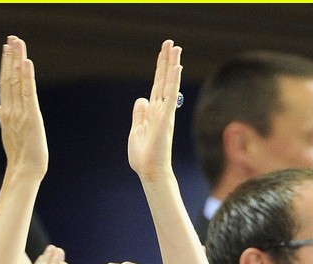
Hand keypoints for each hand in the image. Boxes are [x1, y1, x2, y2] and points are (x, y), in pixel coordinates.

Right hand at [0, 36, 47, 181]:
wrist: (25, 171)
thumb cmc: (20, 155)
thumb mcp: (10, 132)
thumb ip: (4, 116)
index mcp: (6, 112)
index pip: (5, 83)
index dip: (6, 65)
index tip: (7, 48)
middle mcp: (10, 109)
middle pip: (8, 78)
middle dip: (10, 57)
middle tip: (12, 38)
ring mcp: (19, 113)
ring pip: (16, 81)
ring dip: (17, 61)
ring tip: (17, 43)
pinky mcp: (31, 118)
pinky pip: (27, 93)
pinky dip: (27, 77)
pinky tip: (26, 62)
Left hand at [128, 41, 181, 182]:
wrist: (149, 171)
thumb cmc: (144, 156)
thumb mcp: (136, 130)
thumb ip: (139, 114)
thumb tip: (141, 99)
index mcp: (153, 112)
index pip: (157, 85)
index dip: (160, 68)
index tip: (164, 52)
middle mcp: (161, 109)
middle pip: (165, 80)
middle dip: (168, 61)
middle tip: (172, 43)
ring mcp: (165, 113)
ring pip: (169, 84)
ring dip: (172, 65)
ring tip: (175, 48)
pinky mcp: (166, 119)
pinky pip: (171, 97)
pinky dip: (174, 81)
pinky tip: (176, 68)